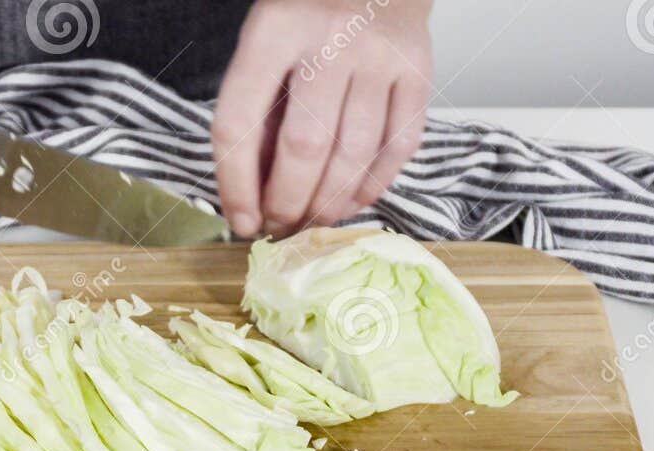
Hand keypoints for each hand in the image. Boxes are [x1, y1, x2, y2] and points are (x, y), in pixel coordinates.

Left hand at [212, 0, 432, 238]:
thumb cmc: (309, 17)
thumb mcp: (266, 45)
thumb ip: (259, 112)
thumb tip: (253, 198)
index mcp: (274, 30)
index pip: (239, 123)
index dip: (235, 185)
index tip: (242, 220)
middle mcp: (329, 40)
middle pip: (304, 147)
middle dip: (287, 203)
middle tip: (279, 227)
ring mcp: (379, 56)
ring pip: (353, 155)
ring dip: (329, 204)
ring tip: (312, 221)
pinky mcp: (418, 70)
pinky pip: (398, 147)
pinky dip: (372, 187)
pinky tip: (351, 202)